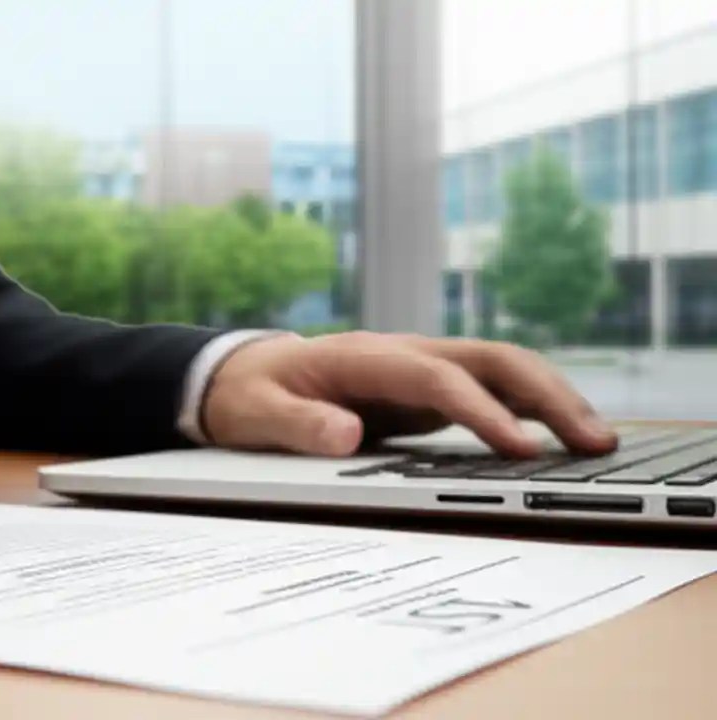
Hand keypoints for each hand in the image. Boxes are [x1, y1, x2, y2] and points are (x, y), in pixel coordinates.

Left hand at [201, 331, 618, 457]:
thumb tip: (346, 434)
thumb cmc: (248, 393)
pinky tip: (562, 436)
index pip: (435, 376)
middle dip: (545, 395)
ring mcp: (418, 369)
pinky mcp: (425, 391)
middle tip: (593, 441)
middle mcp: (401, 354)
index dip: (480, 409)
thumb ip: (296, 423)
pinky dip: (530, 409)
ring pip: (501, 370)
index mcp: (362, 356)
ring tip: (597, 442)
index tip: (519, 448)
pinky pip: (490, 391)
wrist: (240, 374)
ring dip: (551, 399)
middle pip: (489, 359)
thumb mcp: (254, 412)